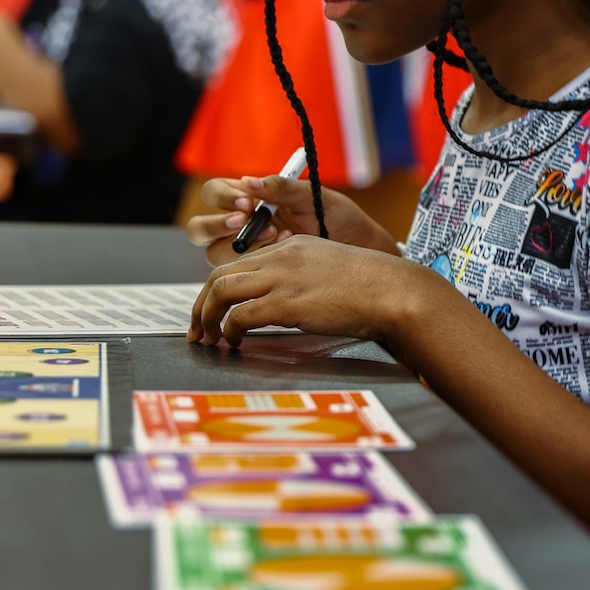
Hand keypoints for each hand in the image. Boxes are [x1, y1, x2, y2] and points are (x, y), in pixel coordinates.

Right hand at [185, 174, 399, 265]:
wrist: (364, 253)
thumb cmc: (343, 222)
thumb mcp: (316, 198)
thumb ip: (284, 188)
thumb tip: (251, 181)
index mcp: (255, 200)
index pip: (217, 192)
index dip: (225, 197)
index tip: (247, 203)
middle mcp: (246, 226)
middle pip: (202, 226)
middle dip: (218, 224)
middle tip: (245, 223)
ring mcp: (250, 253)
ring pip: (214, 254)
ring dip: (238, 247)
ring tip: (273, 238)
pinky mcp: (260, 278)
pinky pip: (238, 277)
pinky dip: (256, 266)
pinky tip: (282, 256)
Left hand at [188, 234, 432, 347]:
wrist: (392, 291)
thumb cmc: (370, 288)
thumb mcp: (328, 270)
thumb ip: (301, 278)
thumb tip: (283, 303)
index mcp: (290, 247)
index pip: (239, 263)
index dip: (218, 289)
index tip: (214, 310)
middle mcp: (280, 257)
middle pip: (219, 274)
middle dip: (200, 305)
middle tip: (198, 329)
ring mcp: (282, 278)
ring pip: (221, 291)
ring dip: (207, 318)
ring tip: (208, 339)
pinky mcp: (287, 302)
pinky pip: (241, 315)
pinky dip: (230, 330)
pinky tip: (234, 342)